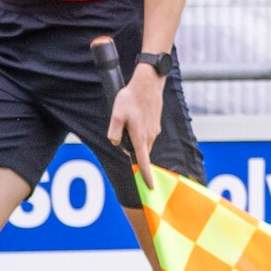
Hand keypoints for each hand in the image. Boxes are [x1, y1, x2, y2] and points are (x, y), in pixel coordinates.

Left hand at [108, 65, 165, 192]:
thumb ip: (114, 132)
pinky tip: (134, 116)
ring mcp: (155, 130)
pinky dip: (139, 132)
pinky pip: (147, 135)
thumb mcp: (116, 114)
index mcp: (140, 136)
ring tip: (127, 118)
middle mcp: (150, 136)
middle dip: (132, 151)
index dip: (146, 176)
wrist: (149, 83)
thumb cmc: (131, 98)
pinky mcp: (156, 124)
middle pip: (141, 152)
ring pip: (143, 143)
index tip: (150, 187)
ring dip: (134, 139)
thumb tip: (116, 143)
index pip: (144, 162)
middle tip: (121, 131)